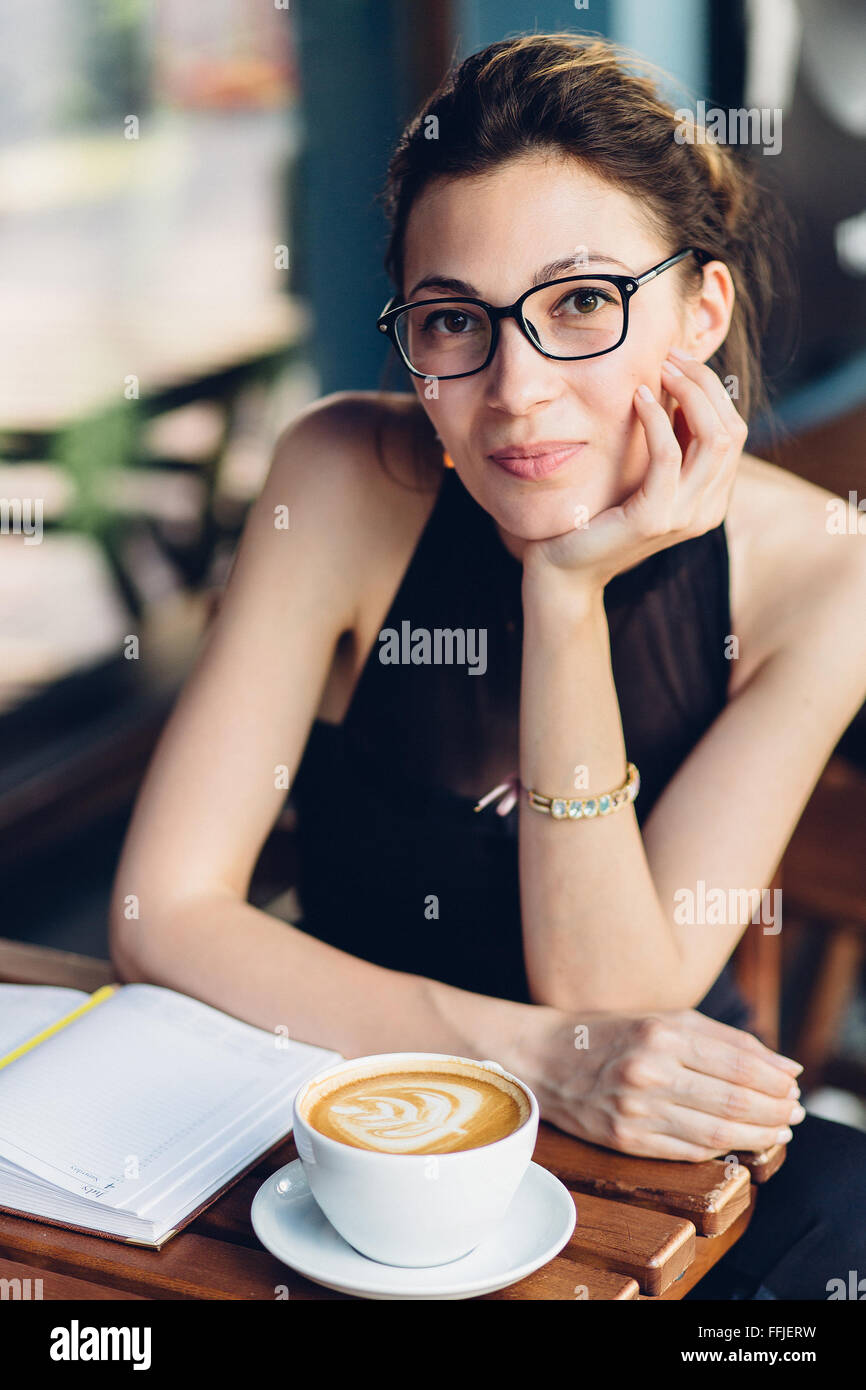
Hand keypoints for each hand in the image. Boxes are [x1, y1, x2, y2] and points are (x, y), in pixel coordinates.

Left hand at [522, 350, 748, 593]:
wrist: (564, 571)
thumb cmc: (596, 517)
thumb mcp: (641, 474)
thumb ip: (669, 442)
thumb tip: (678, 386)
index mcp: (711, 498)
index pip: (734, 430)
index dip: (712, 389)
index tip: (677, 361)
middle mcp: (708, 510)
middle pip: (731, 429)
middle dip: (705, 384)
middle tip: (670, 356)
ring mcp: (685, 517)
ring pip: (714, 438)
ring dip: (688, 393)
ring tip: (659, 369)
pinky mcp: (653, 519)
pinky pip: (668, 456)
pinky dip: (658, 419)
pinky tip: (638, 398)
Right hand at [523, 1007, 804, 1160]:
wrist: (546, 1059)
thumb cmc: (612, 1034)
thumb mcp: (665, 1019)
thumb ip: (725, 1039)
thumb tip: (784, 1067)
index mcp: (660, 1034)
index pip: (737, 1063)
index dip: (774, 1080)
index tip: (794, 1085)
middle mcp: (648, 1072)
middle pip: (732, 1102)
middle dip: (774, 1110)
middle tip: (795, 1112)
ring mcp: (635, 1110)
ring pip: (716, 1133)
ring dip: (758, 1135)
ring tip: (778, 1131)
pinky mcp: (626, 1141)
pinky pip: (688, 1152)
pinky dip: (723, 1150)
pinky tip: (739, 1142)